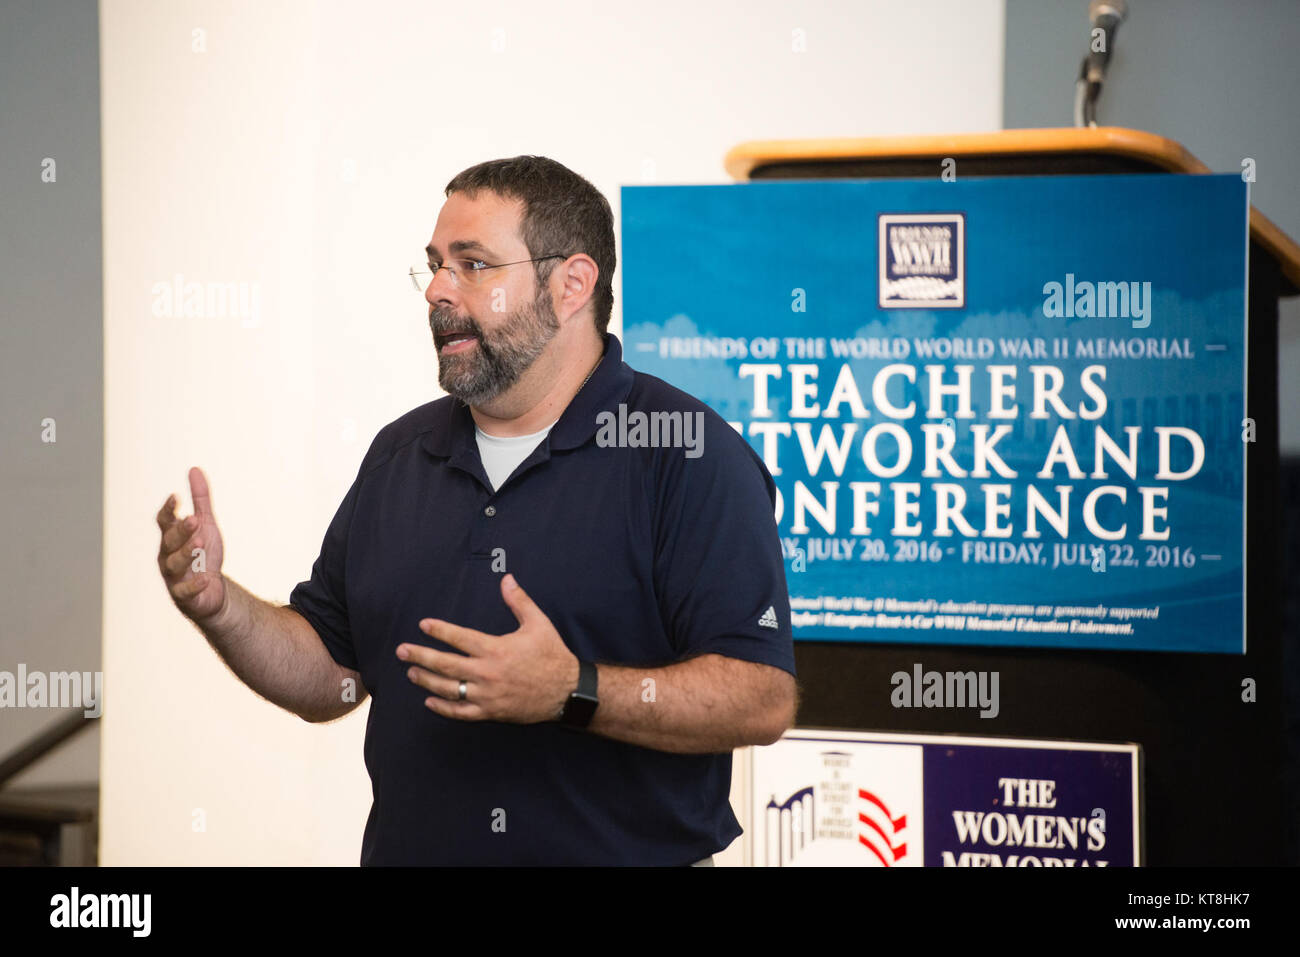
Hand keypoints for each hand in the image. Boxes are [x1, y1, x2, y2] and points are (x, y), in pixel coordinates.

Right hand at [156, 466, 226, 623]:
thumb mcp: (206, 524)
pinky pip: (186, 591)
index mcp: (170, 537)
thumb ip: (200, 499)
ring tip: (201, 543)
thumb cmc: (204, 554)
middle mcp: (167, 555)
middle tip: (194, 519)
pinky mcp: (183, 596)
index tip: (175, 497)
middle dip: (181, 531)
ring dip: (187, 553)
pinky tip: (206, 578)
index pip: (164, 521)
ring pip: (174, 564)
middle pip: (169, 541)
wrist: (212, 591)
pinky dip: (194, 585)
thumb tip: (194, 468)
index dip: (168, 509)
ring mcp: (173, 576)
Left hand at [398, 574, 579, 723]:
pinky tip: (429, 701)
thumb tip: (507, 579)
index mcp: (497, 649)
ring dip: (427, 681)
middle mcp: (488, 673)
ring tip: (412, 672)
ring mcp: (487, 695)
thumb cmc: (552, 655)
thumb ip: (519, 601)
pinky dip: (443, 708)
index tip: (423, 625)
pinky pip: (461, 713)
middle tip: (401, 650)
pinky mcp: (491, 712)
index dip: (440, 630)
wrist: (566, 691)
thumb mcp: (539, 624)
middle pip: (446, 665)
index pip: (460, 638)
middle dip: (421, 656)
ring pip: (449, 689)